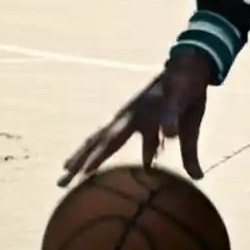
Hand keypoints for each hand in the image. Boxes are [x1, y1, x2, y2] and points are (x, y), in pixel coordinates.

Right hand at [59, 51, 212, 187]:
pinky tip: (110, 172)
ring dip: (87, 158)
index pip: (111, 139)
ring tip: (68, 174)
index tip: (82, 173)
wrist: (188, 67)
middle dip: (79, 162)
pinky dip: (114, 152)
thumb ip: (173, 118)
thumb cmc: (185, 85)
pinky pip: (121, 141)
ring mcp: (131, 118)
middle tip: (61, 182)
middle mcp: (127, 117)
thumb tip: (170, 135)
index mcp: (135, 115)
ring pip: (103, 142)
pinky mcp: (139, 121)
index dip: (98, 156)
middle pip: (97, 143)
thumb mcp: (182, 102)